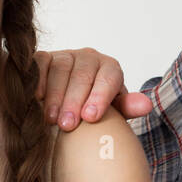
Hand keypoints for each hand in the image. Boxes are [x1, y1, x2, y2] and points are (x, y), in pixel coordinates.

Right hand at [32, 48, 151, 129]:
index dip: (100, 97)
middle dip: (75, 101)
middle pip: (83, 75)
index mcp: (110, 68)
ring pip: (60, 69)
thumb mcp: (112, 112)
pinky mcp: (44, 57)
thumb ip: (127, 108)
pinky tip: (36, 100)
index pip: (109, 78)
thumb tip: (146, 106)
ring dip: (55, 96)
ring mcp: (65, 55)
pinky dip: (37, 81)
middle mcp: (89, 57)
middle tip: (68, 126)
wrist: (70, 105)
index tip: (91, 118)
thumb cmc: (94, 110)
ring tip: (51, 120)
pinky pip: (40, 64)